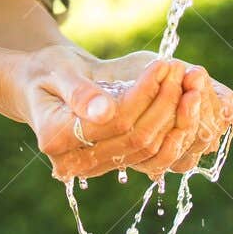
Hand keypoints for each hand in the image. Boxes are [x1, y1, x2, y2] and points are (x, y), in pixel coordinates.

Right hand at [16, 46, 232, 182]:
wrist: (42, 86)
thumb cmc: (47, 71)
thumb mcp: (58, 70)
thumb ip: (80, 92)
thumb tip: (105, 111)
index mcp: (56, 138)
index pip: (114, 120)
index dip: (143, 94)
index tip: (162, 65)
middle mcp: (74, 161)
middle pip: (135, 138)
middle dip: (165, 103)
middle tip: (182, 71)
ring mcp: (94, 168)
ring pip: (149, 150)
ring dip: (176, 118)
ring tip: (190, 84)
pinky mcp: (112, 164)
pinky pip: (152, 157)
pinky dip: (174, 134)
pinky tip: (187, 106)